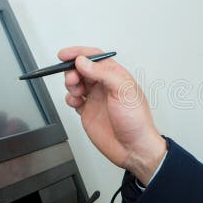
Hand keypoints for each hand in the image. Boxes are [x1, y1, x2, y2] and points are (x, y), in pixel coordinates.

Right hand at [59, 46, 166, 182]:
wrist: (133, 149)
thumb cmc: (137, 121)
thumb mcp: (124, 91)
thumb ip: (103, 74)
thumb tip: (84, 62)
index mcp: (117, 76)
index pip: (96, 58)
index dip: (80, 53)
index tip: (65, 55)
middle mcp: (106, 86)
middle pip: (83, 69)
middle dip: (73, 70)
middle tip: (71, 78)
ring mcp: (97, 99)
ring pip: (77, 83)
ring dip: (71, 84)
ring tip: (75, 91)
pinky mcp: (89, 112)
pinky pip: (74, 100)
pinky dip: (69, 98)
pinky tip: (74, 102)